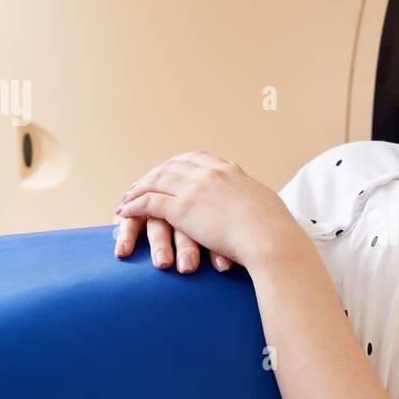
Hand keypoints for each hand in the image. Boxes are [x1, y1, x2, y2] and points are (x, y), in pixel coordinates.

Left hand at [114, 151, 304, 273]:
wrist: (271, 240)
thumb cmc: (274, 229)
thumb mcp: (263, 200)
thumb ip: (248, 192)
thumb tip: (248, 190)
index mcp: (228, 170)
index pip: (194, 159)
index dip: (175, 165)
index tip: (167, 171)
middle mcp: (208, 173)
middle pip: (170, 167)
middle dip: (152, 175)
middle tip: (140, 184)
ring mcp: (194, 189)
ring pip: (155, 182)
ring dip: (137, 189)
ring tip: (126, 197)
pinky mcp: (182, 209)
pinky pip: (149, 203)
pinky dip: (134, 206)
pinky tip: (124, 211)